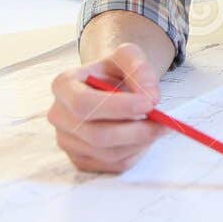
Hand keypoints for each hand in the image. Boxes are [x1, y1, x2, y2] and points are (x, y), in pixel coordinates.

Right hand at [48, 43, 164, 172]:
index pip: (84, 103)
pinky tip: (142, 136)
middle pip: (96, 134)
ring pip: (108, 153)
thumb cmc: (114, 71)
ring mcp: (67, 141)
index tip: (149, 103)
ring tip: (155, 125)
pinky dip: (136, 152)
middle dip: (135, 131)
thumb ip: (140, 68)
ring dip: (139, 142)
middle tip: (163, 123)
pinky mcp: (81, 160)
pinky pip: (114, 165)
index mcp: (63, 85)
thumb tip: (151, 97)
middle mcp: (59, 116)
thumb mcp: (128, 55)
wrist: (107, 87)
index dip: (118, 107)